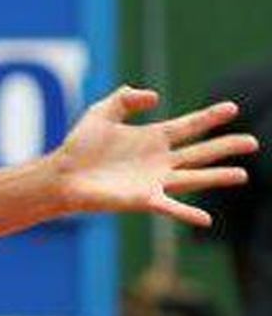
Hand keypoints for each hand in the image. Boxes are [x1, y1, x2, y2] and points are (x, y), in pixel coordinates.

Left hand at [53, 86, 258, 226]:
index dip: (209, 117)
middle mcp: (159, 160)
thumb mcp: (102, 113)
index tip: (232, 108)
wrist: (62, 174)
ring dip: (216, 177)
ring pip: (193, 178)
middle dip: (225, 147)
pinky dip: (186, 214)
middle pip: (199, 152)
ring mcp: (154, 181)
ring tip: (242, 174)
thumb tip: (155, 96)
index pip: (188, 126)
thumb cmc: (80, 145)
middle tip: (252, 142)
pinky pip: (170, 207)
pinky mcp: (143, 199)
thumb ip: (125, 99)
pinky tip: (206, 219)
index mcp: (152, 138)